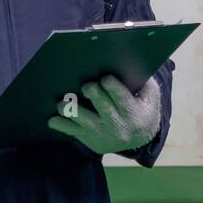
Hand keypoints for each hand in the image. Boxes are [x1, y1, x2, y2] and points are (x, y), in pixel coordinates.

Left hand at [47, 74, 161, 154]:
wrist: (141, 139)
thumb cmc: (142, 108)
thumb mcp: (150, 96)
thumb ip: (142, 81)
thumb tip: (124, 61)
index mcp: (133, 112)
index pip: (121, 97)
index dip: (111, 86)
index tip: (104, 78)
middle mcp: (118, 125)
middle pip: (103, 108)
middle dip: (93, 94)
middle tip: (86, 86)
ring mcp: (103, 134)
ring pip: (84, 121)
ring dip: (71, 110)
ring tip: (62, 103)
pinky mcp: (91, 141)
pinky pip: (73, 133)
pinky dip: (61, 125)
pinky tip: (52, 118)